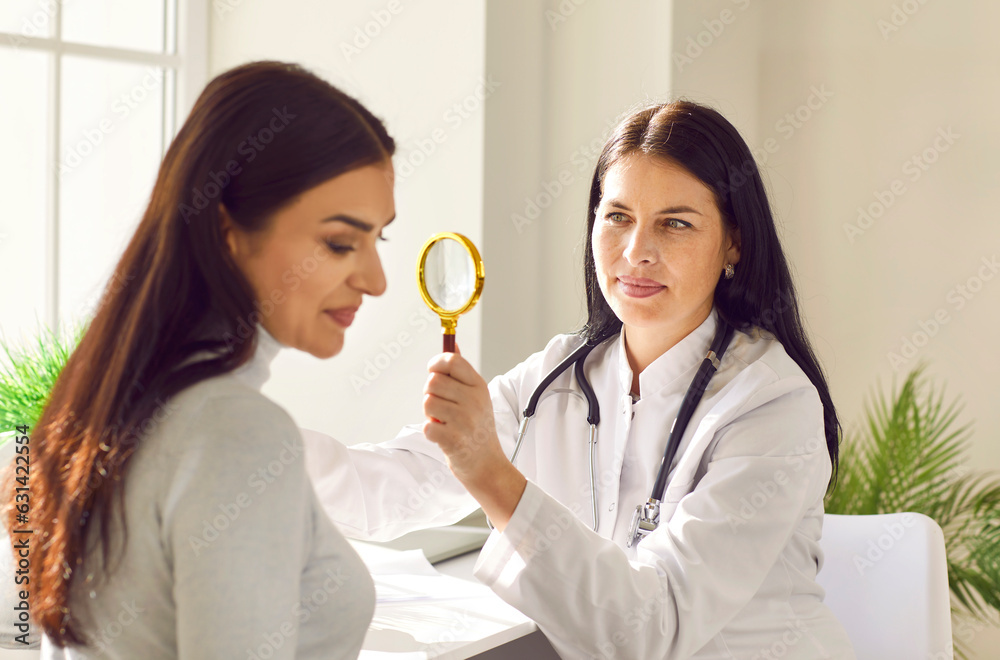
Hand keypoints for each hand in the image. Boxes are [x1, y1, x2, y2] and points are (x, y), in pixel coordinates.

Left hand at [423, 346, 525, 529]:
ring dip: (429, 414)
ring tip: (443, 421)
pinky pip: (427, 426)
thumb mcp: (476, 395)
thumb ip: (461, 371)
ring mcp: (465, 420)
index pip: (451, 362)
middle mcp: (474, 400)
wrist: (487, 464)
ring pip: (427, 402)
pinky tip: (443, 435)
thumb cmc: (477, 426)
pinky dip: (431, 432)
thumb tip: (452, 342)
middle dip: (430, 393)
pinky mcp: (454, 440)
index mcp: (479, 386)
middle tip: (441, 406)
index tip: (433, 371)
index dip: (436, 364)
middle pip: (433, 382)